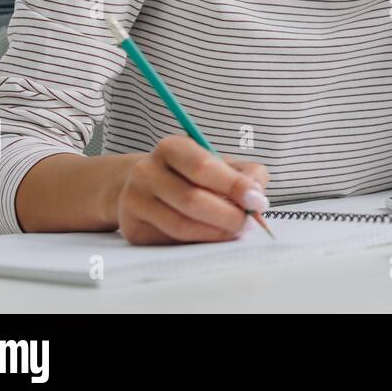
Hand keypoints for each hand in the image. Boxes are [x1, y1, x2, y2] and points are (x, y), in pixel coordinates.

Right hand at [115, 135, 270, 244]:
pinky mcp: (133, 230)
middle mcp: (146, 171)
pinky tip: (212, 237)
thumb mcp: (222, 164)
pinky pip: (171, 242)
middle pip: (192, 200)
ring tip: (235, 232)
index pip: (203, 167)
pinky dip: (198, 243)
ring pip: (182, 226)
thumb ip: (247, 174)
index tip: (258, 202)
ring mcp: (134, 201)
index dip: (234, 186)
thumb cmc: (194, 175)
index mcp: (171, 147)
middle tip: (249, 224)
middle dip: (228, 215)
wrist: (149, 187)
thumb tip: (256, 197)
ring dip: (215, 233)